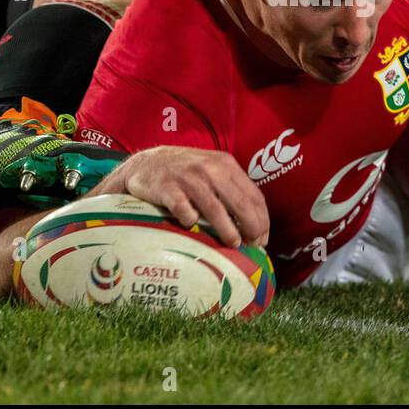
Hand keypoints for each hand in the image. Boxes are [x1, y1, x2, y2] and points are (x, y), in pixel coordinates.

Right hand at [95, 146, 268, 248]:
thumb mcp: (211, 170)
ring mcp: (188, 178)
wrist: (146, 163)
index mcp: (225, 164)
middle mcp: (210, 169)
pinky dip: (190, 220)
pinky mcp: (167, 188)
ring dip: (227, 229)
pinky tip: (192, 226)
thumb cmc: (185, 172)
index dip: (262, 219)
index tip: (263, 238)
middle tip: (253, 245)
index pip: (253, 195)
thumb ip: (230, 189)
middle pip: (240, 203)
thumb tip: (253, 223)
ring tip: (234, 243)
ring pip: (215, 208)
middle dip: (251, 227)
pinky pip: (183, 208)